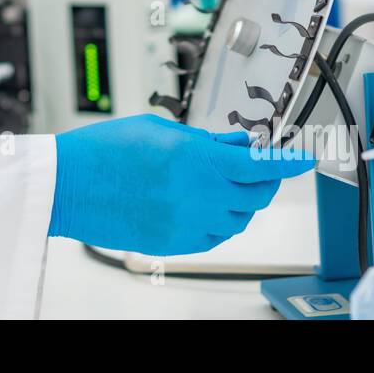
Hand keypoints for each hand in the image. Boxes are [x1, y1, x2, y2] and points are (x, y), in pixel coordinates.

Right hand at [48, 114, 315, 255]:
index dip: (288, 162)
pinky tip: (202, 204)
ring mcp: (189, 223)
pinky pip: (215, 235)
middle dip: (263, 178)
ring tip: (222, 185)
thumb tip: (238, 144)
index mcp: (199, 160)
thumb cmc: (106, 151)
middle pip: (257, 194)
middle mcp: (200, 195)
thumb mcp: (161, 129)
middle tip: (254, 165)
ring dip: (241, 201)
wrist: (70, 186)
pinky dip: (219, 220)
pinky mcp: (176, 243)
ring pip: (239, 219)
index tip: (302, 159)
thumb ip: (206, 139)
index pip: (262, 164)